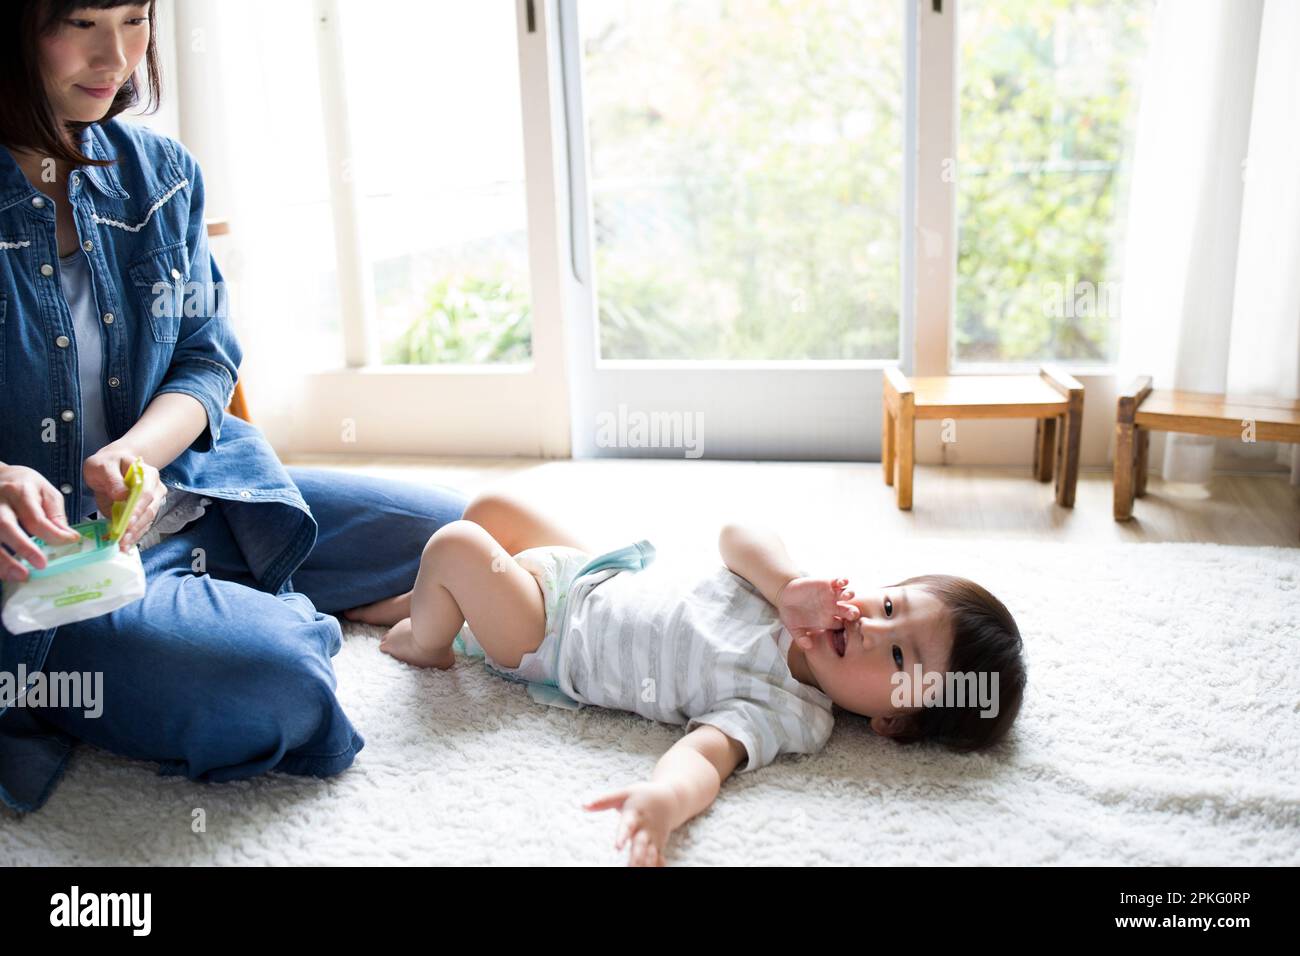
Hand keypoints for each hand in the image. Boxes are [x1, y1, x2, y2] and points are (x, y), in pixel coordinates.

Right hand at [0, 464, 81, 580]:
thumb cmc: (25, 486)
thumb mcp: (46, 492)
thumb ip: (56, 514)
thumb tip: (67, 537)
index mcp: (20, 492)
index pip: (36, 517)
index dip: (53, 533)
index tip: (69, 542)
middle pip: (5, 525)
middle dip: (23, 547)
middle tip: (40, 564)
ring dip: (3, 560)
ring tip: (19, 575)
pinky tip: (4, 573)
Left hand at [83, 444, 163, 551]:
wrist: (111, 466)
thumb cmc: (107, 464)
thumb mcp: (103, 466)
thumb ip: (112, 479)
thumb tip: (121, 495)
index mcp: (147, 474)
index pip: (146, 493)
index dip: (138, 508)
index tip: (128, 521)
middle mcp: (155, 488)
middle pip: (149, 509)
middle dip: (136, 526)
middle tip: (122, 539)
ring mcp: (152, 501)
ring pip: (147, 520)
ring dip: (135, 534)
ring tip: (122, 545)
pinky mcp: (144, 511)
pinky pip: (142, 525)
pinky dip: (134, 536)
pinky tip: (125, 544)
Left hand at [583, 780, 678, 866]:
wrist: (671, 798)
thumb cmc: (643, 795)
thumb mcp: (624, 793)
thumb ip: (603, 801)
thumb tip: (582, 805)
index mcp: (635, 814)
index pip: (628, 826)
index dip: (623, 836)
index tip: (618, 847)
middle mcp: (645, 828)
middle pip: (641, 845)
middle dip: (636, 858)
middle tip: (630, 868)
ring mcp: (653, 838)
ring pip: (650, 855)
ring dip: (645, 865)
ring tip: (636, 871)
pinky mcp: (659, 845)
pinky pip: (658, 859)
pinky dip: (656, 866)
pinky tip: (653, 872)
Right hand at [777, 576, 859, 651]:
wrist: (785, 596)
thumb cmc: (791, 614)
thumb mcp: (794, 628)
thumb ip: (800, 638)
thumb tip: (807, 647)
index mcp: (828, 621)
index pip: (842, 626)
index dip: (846, 628)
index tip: (848, 630)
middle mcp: (832, 609)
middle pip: (848, 611)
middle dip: (852, 612)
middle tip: (853, 614)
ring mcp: (831, 596)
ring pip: (846, 595)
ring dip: (849, 594)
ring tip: (847, 596)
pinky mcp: (827, 584)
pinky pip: (839, 582)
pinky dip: (842, 581)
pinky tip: (842, 582)